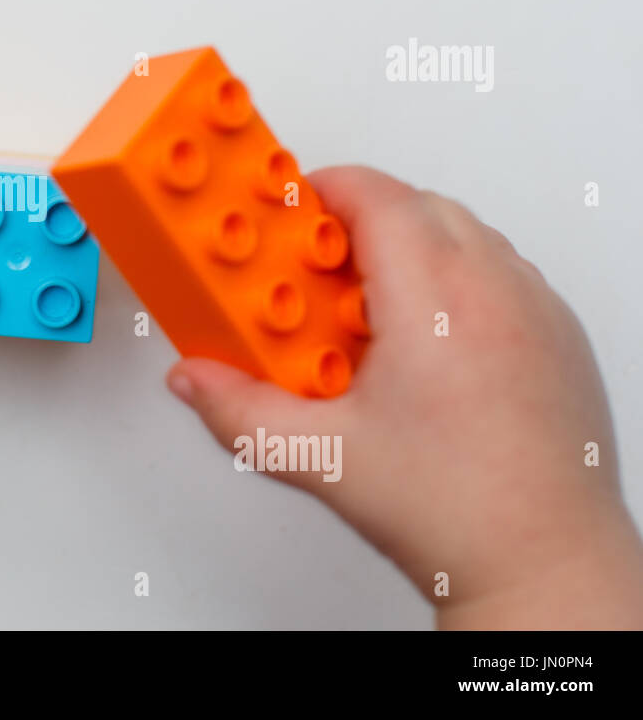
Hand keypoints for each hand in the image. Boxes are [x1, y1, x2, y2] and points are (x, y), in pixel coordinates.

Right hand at [167, 166, 642, 627]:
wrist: (545, 564)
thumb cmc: (457, 512)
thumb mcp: (321, 456)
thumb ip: (239, 411)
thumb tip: (195, 378)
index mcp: (436, 300)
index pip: (378, 196)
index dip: (325, 191)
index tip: (292, 215)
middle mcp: (496, 289)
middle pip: (420, 205)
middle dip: (361, 220)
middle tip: (317, 270)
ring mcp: (537, 309)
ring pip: (465, 234)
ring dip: (411, 246)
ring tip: (366, 309)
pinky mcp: (560, 335)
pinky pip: (501, 271)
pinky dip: (456, 279)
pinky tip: (424, 341)